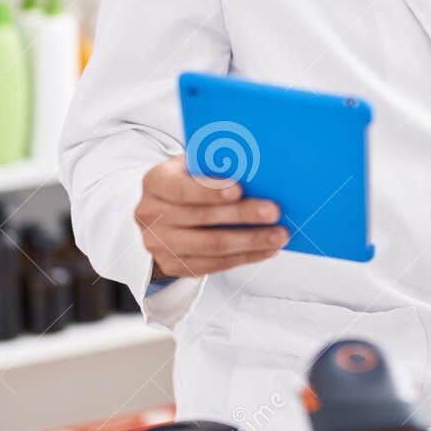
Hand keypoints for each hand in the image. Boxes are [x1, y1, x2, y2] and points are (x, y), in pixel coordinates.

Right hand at [133, 157, 288, 278]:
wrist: (163, 213)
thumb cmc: (187, 181)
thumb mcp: (191, 165)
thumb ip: (211, 165)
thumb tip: (255, 168)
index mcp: (155, 182)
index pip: (181, 188)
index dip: (209, 190)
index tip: (239, 189)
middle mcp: (152, 215)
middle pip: (203, 218)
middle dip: (242, 215)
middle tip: (273, 211)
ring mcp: (160, 244)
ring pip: (212, 246)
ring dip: (250, 241)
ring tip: (278, 235)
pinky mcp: (173, 265)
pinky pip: (214, 265)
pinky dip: (244, 257)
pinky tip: (266, 249)